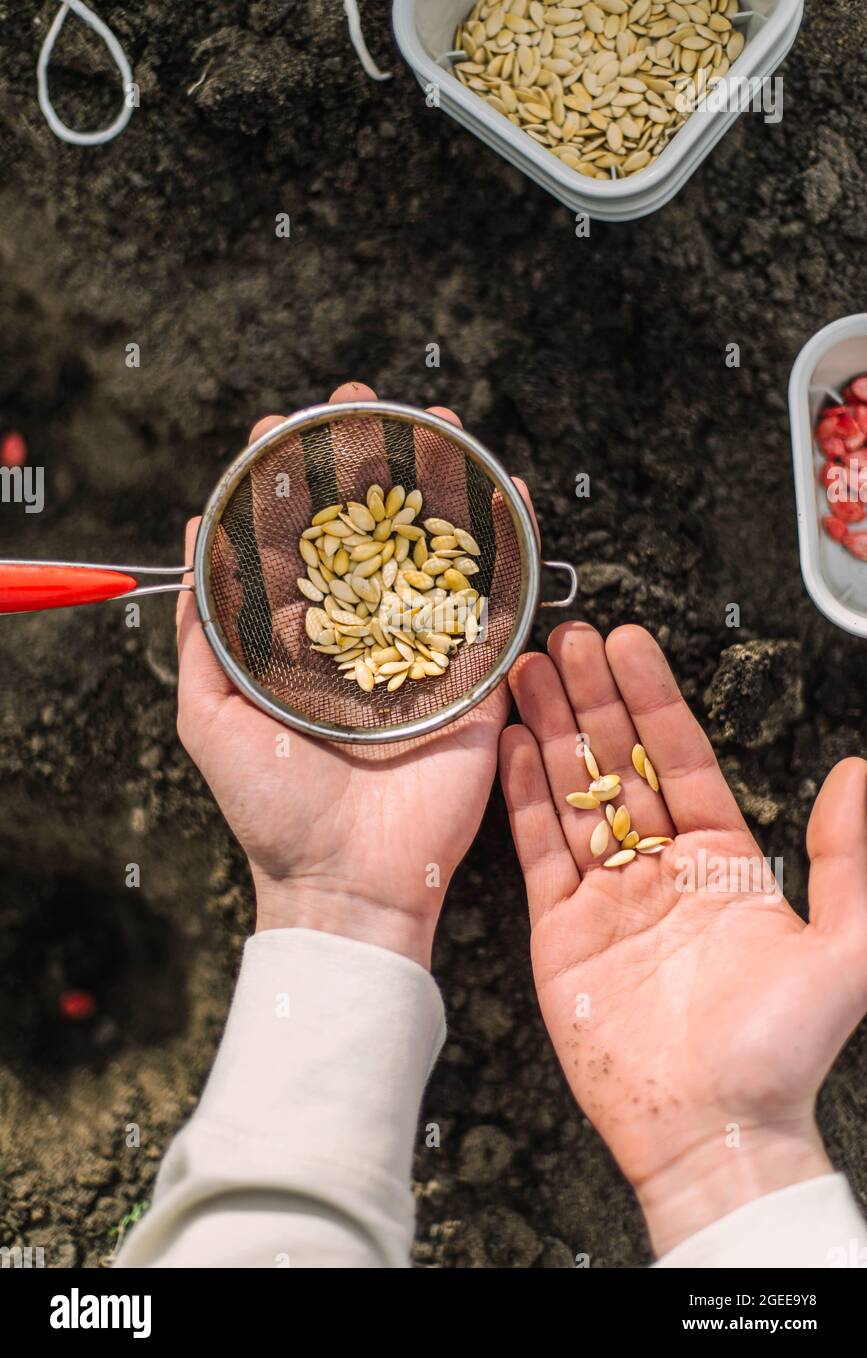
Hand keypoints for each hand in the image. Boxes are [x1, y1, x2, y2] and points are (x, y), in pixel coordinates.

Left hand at [177, 381, 526, 969]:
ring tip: (444, 424)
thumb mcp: (209, 714)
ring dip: (445, 483)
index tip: (281, 429)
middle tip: (366, 405)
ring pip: (438, 551)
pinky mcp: (479, 678)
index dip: (290, 481)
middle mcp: (365, 634)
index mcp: (304, 639)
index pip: (299, 540)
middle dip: (371, 459)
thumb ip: (200, 632)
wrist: (347, 879)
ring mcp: (426, 651)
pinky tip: (512, 494)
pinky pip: (501, 603)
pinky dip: (513, 546)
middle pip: (372, 529)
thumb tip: (195, 535)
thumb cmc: (271, 806)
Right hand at [500, 621, 866, 1255]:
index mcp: (724, 863)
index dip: (653, 698)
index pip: (682, 757)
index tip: (630, 645)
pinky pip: (539, 849)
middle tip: (567, 638)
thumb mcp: (839, 950)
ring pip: (574, 793)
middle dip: (593, 697)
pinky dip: (523, 795)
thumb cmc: (776, 1054)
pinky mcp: (560, 931)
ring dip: (553, 730)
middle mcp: (663, 870)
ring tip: (528, 671)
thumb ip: (849, 861)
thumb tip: (855, 774)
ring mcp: (608, 897)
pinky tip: (513, 747)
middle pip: (620, 763)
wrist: (709, 1133)